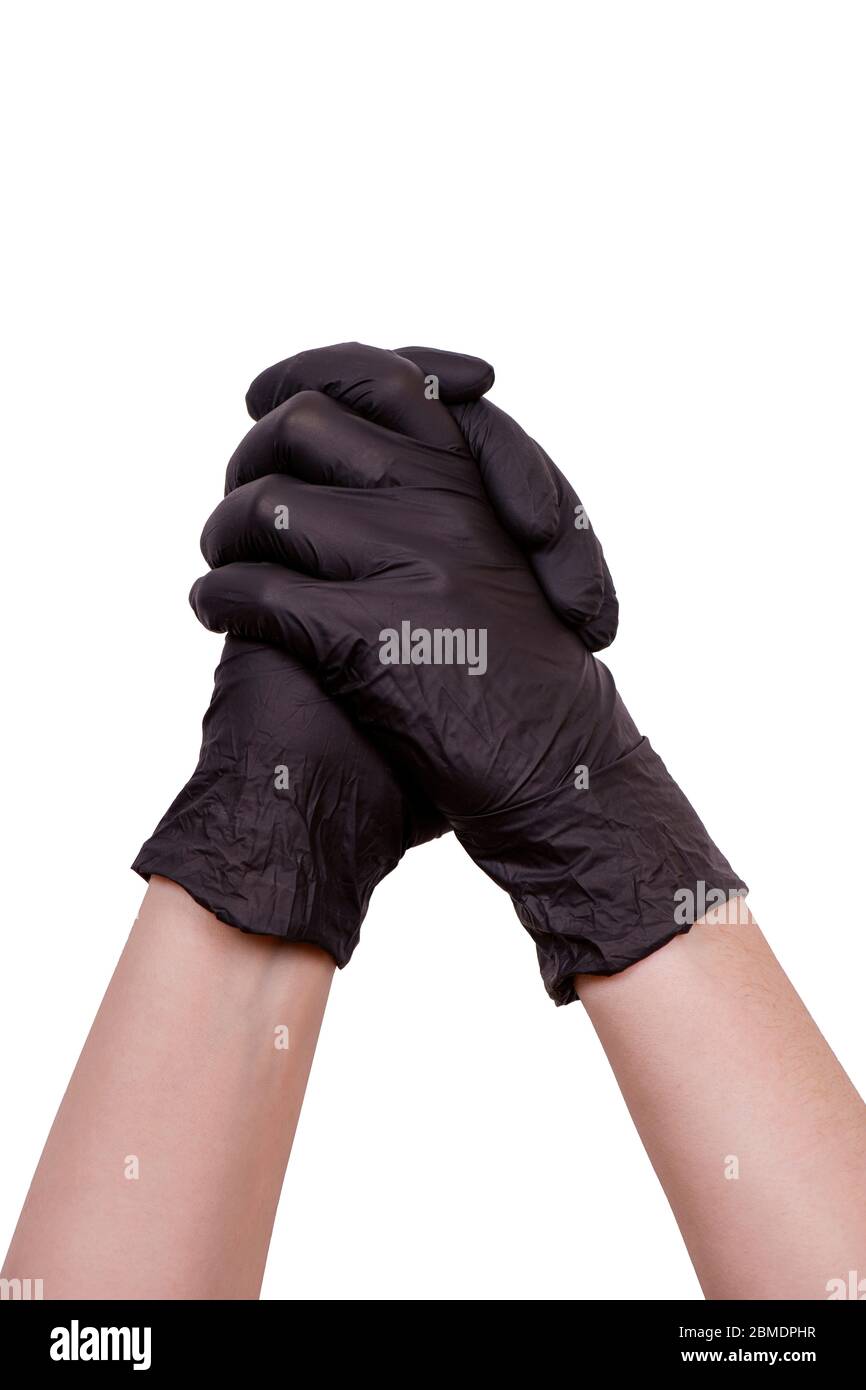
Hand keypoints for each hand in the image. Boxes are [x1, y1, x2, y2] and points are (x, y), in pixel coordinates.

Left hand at [137, 344, 620, 972]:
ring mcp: (413, 564)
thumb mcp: (500, 565)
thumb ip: (439, 509)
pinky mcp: (375, 636)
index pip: (382, 375)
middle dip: (250, 461)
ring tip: (219, 565)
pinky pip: (260, 590)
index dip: (305, 374)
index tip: (263, 397)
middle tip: (237, 513)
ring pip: (266, 505)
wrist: (562, 772)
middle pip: (304, 426)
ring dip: (222, 536)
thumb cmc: (522, 680)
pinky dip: (219, 599)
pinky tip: (214, 613)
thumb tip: (351, 473)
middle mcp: (446, 504)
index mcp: (477, 481)